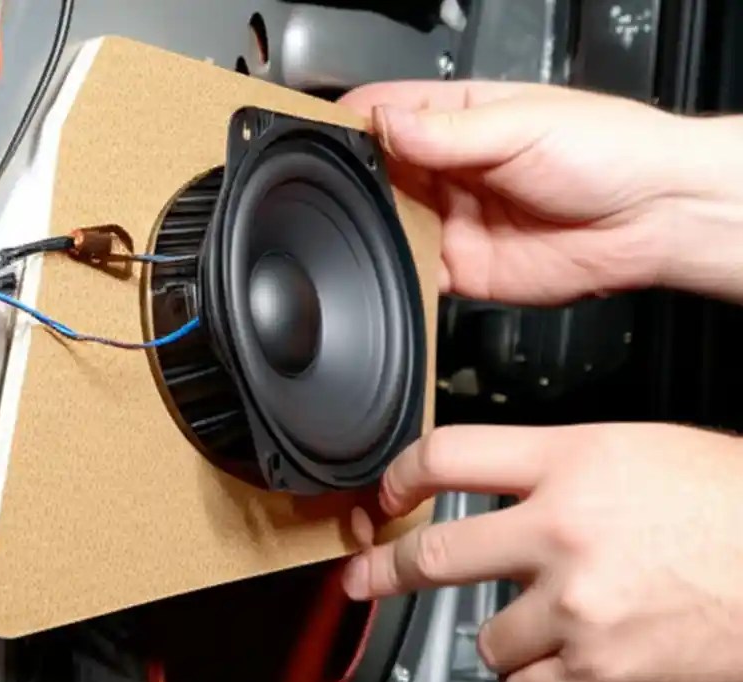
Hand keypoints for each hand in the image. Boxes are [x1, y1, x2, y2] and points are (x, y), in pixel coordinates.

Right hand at [339, 80, 742, 304]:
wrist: (657, 218)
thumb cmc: (612, 152)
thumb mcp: (520, 125)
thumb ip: (444, 131)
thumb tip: (382, 123)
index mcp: (457, 120)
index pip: (385, 114)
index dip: (352, 122)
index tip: (321, 133)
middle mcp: (448, 169)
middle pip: (376, 172)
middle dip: (354, 179)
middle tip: (338, 185)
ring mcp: (451, 220)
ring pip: (387, 223)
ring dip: (371, 225)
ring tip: (366, 222)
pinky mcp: (462, 269)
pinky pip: (414, 271)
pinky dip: (396, 271)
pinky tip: (392, 260)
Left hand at [343, 423, 742, 681]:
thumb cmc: (729, 503)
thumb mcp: (634, 451)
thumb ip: (555, 468)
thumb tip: (494, 489)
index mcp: (572, 460)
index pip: (447, 455)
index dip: (399, 477)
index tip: (385, 496)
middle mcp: (565, 528)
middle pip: (435, 554)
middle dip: (386, 571)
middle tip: (365, 578)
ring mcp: (578, 603)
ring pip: (486, 635)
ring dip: (506, 635)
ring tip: (553, 620)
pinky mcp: (601, 668)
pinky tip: (566, 662)